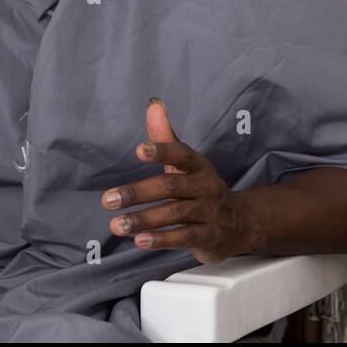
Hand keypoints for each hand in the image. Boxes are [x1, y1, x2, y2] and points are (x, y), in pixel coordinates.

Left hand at [101, 99, 257, 263]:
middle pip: (170, 186)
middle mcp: (206, 186)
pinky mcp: (208, 237)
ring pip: (174, 213)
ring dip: (143, 219)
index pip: (181, 154)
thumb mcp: (186, 164)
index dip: (162, 150)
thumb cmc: (200, 189)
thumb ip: (166, 137)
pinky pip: (183, 237)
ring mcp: (209, 212)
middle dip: (138, 193)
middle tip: (108, 199)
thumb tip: (153, 105)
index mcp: (199, 166)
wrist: (238, 224)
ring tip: (116, 225)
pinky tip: (139, 241)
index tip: (139, 150)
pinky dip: (161, 239)